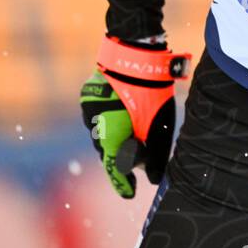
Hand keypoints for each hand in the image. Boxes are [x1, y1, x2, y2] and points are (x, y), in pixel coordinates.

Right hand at [80, 36, 189, 197]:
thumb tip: (153, 179)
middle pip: (107, 150)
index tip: (129, 194)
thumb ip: (155, 156)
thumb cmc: (151, 92)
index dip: (122, 184)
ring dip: (116, 135)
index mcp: (109, 136)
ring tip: (135, 133)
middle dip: (123, 155)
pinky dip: (112, 119)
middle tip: (140, 156)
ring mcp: (89, 108)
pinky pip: (99, 114)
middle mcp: (93, 125)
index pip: (114, 168)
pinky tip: (127, 114)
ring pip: (102, 131)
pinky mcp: (89, 93)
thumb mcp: (158, 127)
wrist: (136, 54)